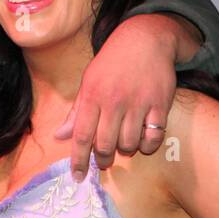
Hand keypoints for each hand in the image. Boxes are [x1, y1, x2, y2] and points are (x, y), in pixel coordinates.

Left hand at [53, 13, 181, 176]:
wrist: (145, 40)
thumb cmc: (111, 63)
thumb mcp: (88, 82)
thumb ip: (76, 112)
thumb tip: (59, 137)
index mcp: (92, 96)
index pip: (81, 136)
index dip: (78, 160)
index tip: (77, 177)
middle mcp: (113, 101)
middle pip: (105, 144)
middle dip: (103, 160)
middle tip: (104, 161)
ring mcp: (138, 103)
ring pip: (129, 144)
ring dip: (125, 151)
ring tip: (124, 145)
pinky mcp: (160, 103)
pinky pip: (153, 136)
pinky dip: (147, 145)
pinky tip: (143, 140)